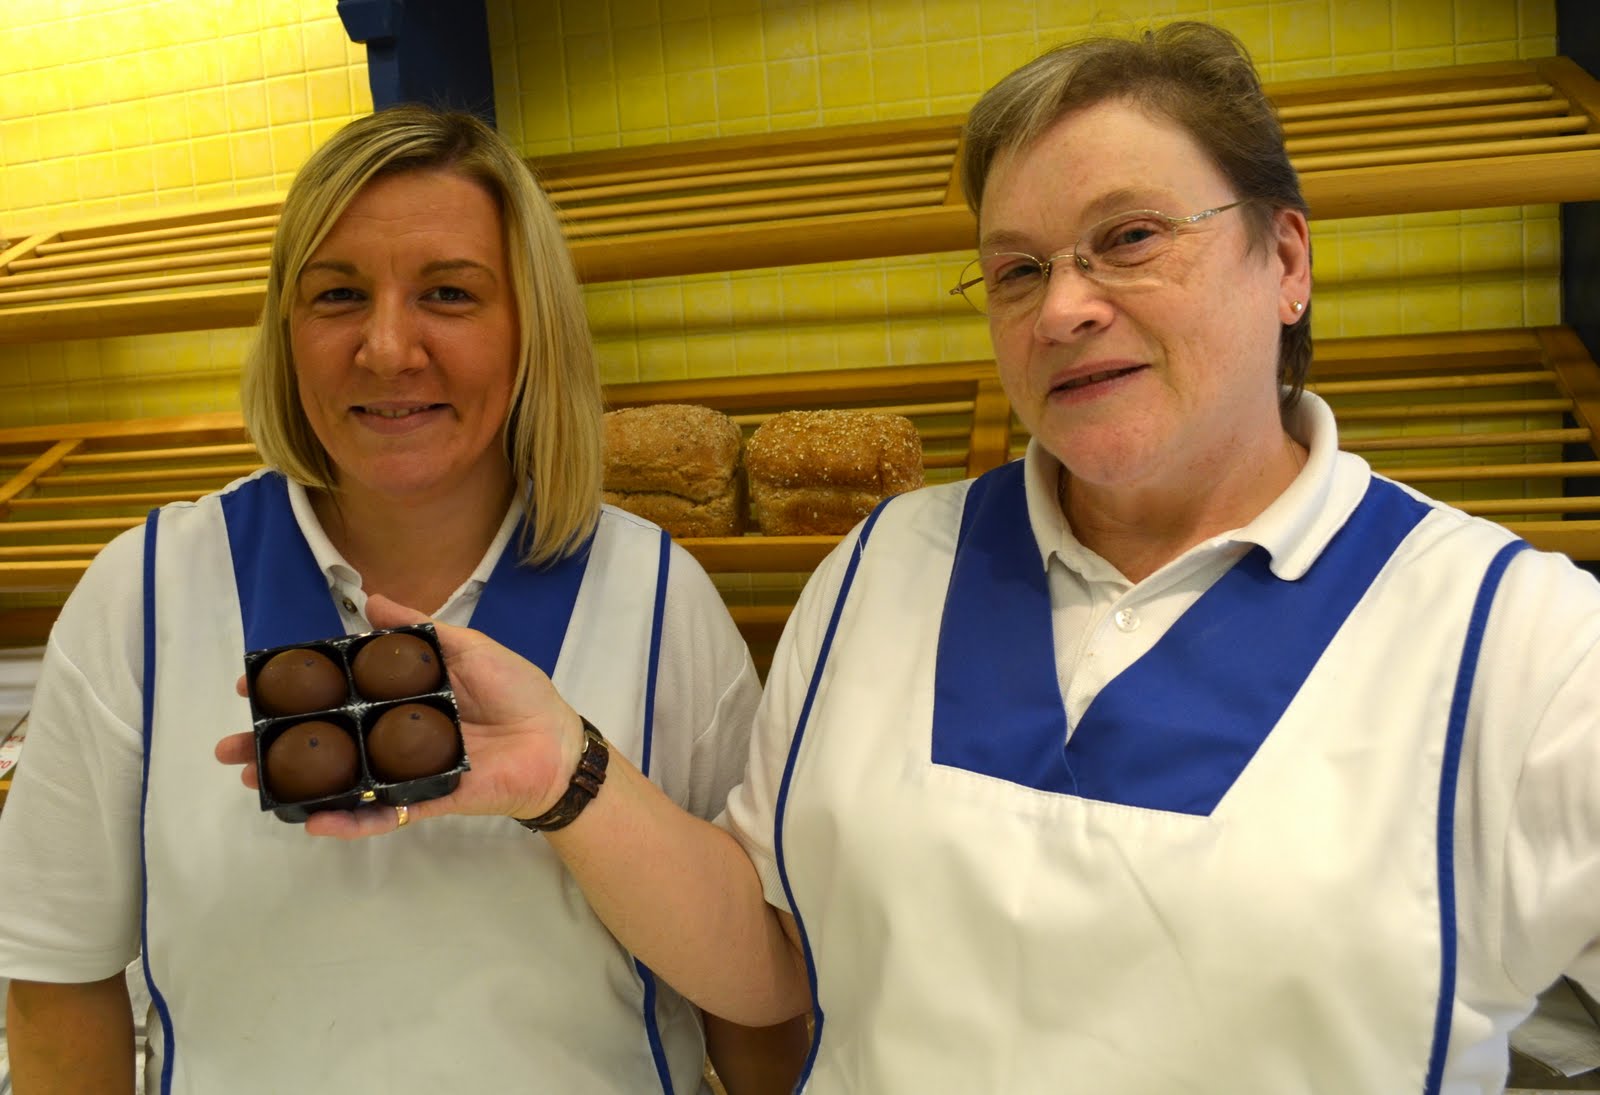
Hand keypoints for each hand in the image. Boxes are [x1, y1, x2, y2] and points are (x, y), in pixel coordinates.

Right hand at [214, 593, 584, 838]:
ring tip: (254, 783)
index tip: (250, 685)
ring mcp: (406, 771)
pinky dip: (351, 820)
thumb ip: (419, 629)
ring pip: (342, 780)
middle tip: (231, 747)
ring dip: (297, 785)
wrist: (557, 741)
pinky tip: (315, 820)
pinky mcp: (427, 800)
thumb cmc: (518, 691)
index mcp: (400, 696)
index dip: (293, 691)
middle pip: (326, 740)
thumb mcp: (469, 647)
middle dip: (273, 745)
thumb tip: (369, 599)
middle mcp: (393, 735)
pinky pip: (384, 813)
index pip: (336, 692)